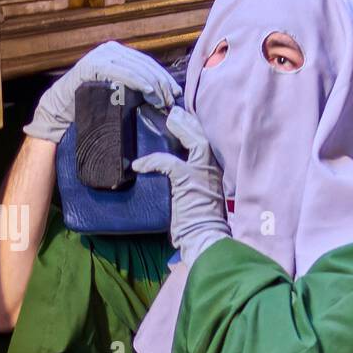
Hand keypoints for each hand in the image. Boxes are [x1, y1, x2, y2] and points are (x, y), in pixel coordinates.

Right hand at [25, 42, 180, 145]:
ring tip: (162, 100)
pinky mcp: (93, 66)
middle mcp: (110, 49)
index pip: (148, 62)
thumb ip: (136, 85)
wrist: (63, 108)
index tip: (176, 93)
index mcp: (118, 52)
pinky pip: (121, 72)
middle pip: (144, 64)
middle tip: (171, 100)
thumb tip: (163, 93)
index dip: (164, 77)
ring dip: (152, 85)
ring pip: (135, 68)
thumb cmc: (93, 102)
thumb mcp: (119, 90)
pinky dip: (136, 81)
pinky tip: (149, 91)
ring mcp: (100, 55)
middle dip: (161, 83)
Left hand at [133, 107, 227, 266]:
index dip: (194, 129)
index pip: (206, 144)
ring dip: (179, 129)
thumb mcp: (196, 199)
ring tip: (166, 121)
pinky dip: (152, 161)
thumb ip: (189, 185)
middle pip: (203, 136)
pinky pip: (168, 162)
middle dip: (188, 121)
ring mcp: (203, 174)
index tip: (182, 120)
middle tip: (173, 112)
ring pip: (195, 140)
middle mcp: (212, 170)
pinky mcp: (189, 181)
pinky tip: (138, 165)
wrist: (205, 240)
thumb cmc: (198, 224)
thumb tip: (170, 177)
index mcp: (214, 173)